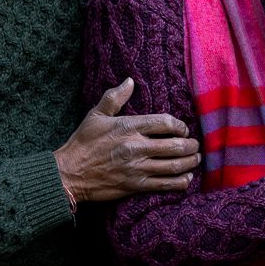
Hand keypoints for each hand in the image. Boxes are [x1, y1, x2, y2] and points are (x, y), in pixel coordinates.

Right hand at [55, 78, 199, 203]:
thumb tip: (130, 80)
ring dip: (190, 163)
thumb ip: (115, 97)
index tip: (183, 129)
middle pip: (175, 145)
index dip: (180, 125)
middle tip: (195, 145)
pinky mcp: (135, 185)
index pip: (165, 122)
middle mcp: (135, 147)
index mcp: (128, 127)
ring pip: (174, 166)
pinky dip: (180, 182)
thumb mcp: (96, 115)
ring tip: (195, 159)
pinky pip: (164, 184)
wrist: (69, 174)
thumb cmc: (82, 143)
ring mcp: (137, 168)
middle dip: (191, 145)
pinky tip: (186, 178)